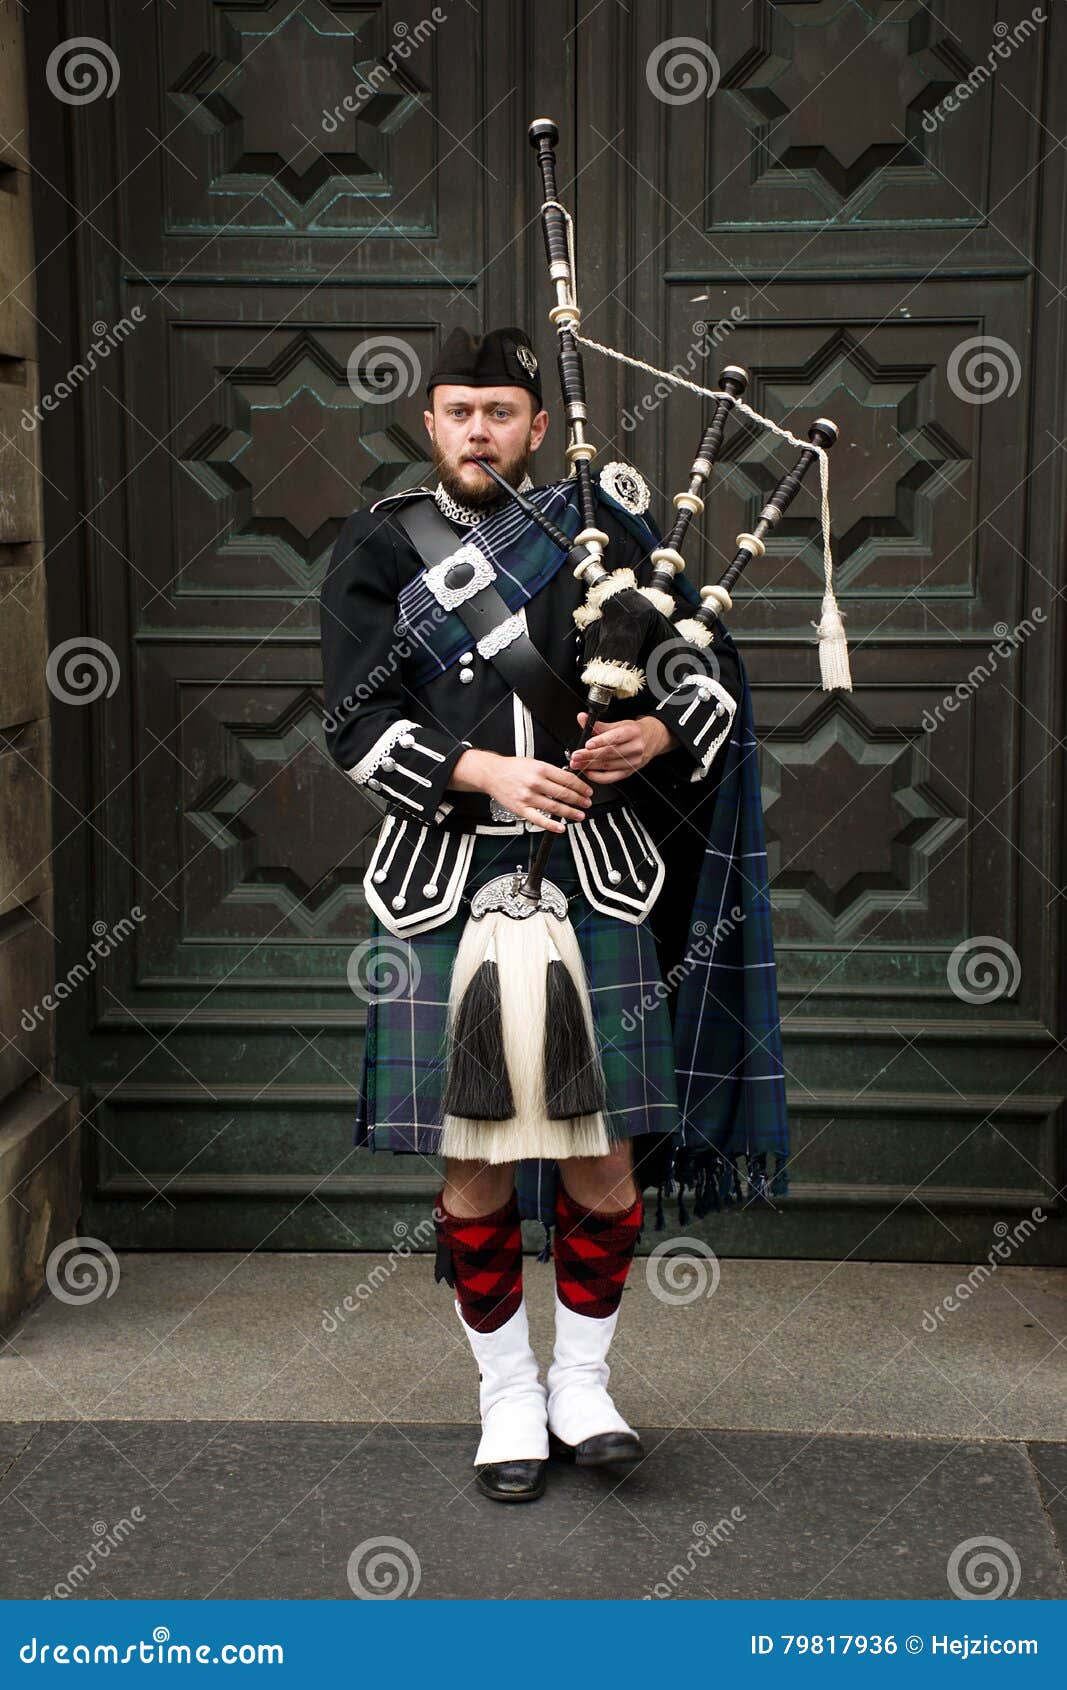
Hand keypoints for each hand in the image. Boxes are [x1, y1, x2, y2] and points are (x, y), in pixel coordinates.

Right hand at [449, 748, 592, 833]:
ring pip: (554, 807)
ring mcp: (528, 797)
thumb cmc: (513, 768)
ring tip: (579, 815)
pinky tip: (561, 827)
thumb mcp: (534, 763)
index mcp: (541, 769)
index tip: (587, 791)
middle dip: (579, 800)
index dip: (581, 786)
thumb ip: (551, 772)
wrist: (492, 773)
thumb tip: (569, 781)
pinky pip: (538, 819)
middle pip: (563, 793)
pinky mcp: (521, 809)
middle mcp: (535, 782)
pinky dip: (551, 825)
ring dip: (570, 812)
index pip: (567, 779)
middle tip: (587, 803)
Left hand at [568, 713, 678, 783]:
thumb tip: (582, 718)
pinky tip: (588, 772)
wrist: (653, 739)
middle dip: (589, 756)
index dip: (600, 741)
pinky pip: (611, 777)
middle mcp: (635, 748)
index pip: (615, 737)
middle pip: (609, 753)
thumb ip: (598, 724)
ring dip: (590, 766)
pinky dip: (598, 777)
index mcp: (632, 732)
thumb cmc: (634, 731)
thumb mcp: (619, 724)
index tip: (587, 744)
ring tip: (577, 764)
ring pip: (609, 766)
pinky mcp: (629, 772)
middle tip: (575, 756)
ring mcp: (633, 762)